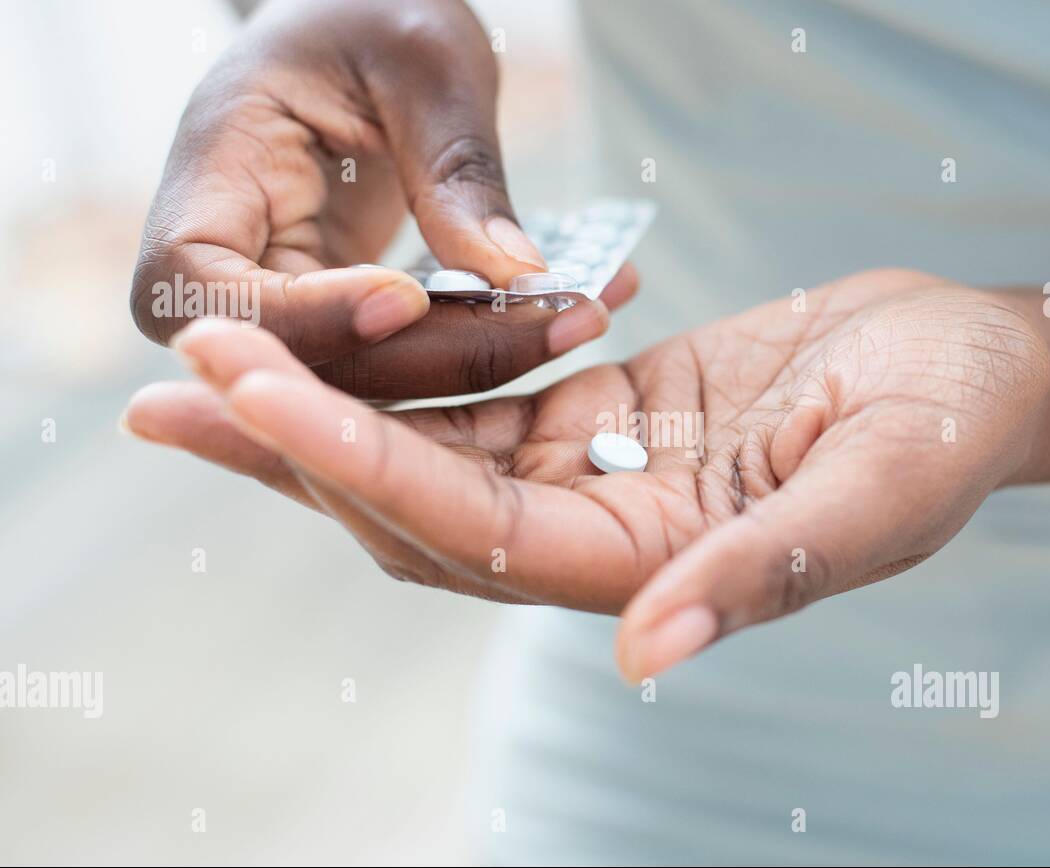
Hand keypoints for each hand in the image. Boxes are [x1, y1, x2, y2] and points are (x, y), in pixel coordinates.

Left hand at [124, 269, 1049, 679]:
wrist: (975, 360)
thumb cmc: (956, 419)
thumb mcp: (885, 484)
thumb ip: (771, 568)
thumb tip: (646, 655)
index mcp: (664, 570)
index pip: (480, 533)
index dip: (362, 466)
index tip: (257, 391)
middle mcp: (611, 542)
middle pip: (422, 510)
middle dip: (301, 448)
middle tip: (182, 378)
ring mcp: (602, 480)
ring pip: (435, 459)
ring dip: (328, 412)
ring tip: (218, 356)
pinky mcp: (606, 418)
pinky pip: (482, 407)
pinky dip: (404, 378)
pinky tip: (334, 341)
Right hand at [130, 0, 621, 396]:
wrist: (374, 19)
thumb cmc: (379, 7)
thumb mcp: (427, 64)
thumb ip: (459, 169)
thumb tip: (518, 279)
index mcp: (216, 163)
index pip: (195, 280)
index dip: (292, 315)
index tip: (402, 299)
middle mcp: (235, 243)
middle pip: (289, 353)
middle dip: (420, 356)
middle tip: (547, 326)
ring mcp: (289, 284)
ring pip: (355, 371)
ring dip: (464, 364)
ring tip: (576, 319)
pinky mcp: (344, 309)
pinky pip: (399, 353)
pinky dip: (475, 346)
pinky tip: (560, 318)